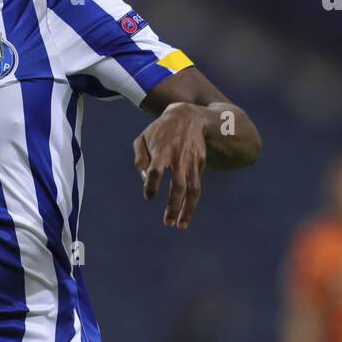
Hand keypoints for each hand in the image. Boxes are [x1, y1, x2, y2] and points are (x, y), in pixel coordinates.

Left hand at [133, 102, 209, 228]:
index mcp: (162, 151)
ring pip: (193, 189)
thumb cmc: (159, 131)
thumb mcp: (142, 139)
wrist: (187, 116)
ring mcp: (192, 161)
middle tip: (167, 223)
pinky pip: (197, 185)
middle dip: (173, 206)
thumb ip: (140, 160)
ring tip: (181, 225)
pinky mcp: (201, 163)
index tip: (150, 196)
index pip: (156, 172)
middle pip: (178, 185)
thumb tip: (146, 181)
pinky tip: (186, 212)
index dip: (152, 186)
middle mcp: (178, 157)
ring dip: (188, 209)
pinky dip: (193, 200)